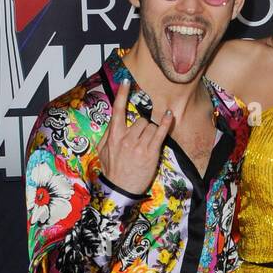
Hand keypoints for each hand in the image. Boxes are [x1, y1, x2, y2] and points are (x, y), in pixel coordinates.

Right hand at [97, 78, 173, 196]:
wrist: (120, 190)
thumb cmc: (112, 170)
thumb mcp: (103, 151)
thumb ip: (108, 134)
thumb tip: (113, 122)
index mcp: (114, 136)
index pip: (118, 111)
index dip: (122, 95)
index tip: (126, 82)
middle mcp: (126, 139)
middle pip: (140, 120)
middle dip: (143, 126)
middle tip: (141, 138)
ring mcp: (139, 146)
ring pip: (150, 126)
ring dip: (151, 132)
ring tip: (147, 144)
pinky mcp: (151, 153)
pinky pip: (160, 133)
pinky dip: (165, 122)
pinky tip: (169, 115)